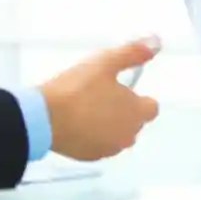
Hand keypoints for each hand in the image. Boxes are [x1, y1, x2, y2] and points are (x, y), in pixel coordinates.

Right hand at [41, 36, 160, 160]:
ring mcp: (109, 149)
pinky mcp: (90, 157)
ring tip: (87, 109)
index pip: (151, 108)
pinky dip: (93, 136)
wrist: (44, 118)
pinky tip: (77, 124)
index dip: (139, 98)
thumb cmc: (77, 89)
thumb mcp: (105, 62)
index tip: (122, 89)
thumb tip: (155, 42)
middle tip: (100, 96)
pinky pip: (99, 145)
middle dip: (123, 111)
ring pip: (117, 136)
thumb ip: (133, 53)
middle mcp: (128, 135)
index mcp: (136, 112)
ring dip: (109, 125)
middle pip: (134, 122)